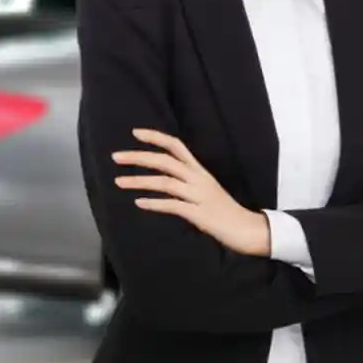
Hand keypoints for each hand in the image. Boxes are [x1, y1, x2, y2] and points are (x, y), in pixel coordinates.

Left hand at [112, 128, 269, 256]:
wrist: (246, 229)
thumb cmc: (223, 211)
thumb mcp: (206, 190)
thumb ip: (187, 182)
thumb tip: (161, 179)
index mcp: (200, 171)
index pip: (177, 147)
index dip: (156, 137)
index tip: (135, 133)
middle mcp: (199, 179)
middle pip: (166, 161)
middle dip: (139, 157)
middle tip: (116, 156)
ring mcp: (199, 196)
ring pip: (166, 182)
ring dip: (140, 181)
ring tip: (119, 182)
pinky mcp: (199, 214)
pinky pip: (173, 205)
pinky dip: (154, 203)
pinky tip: (139, 203)